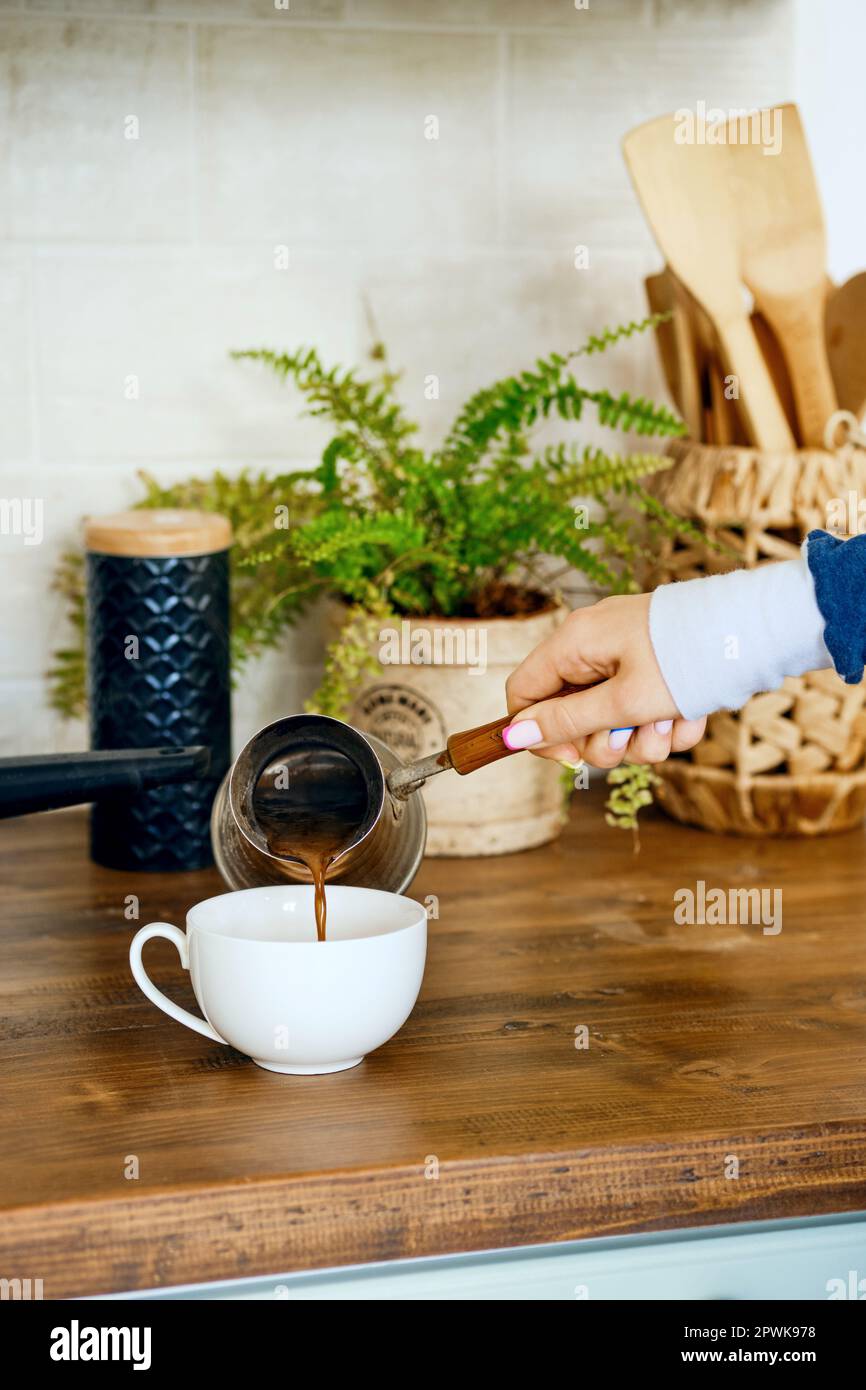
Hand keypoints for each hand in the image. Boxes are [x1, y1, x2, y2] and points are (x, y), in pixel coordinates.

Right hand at [503, 593, 705, 768]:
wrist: (757, 630)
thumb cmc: (687, 659)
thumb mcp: (624, 702)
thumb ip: (567, 722)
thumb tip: (513, 737)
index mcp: (574, 642)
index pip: (523, 693)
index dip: (540, 733)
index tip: (573, 755)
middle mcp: (594, 645)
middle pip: (571, 714)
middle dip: (606, 741)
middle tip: (633, 740)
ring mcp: (626, 655)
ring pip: (613, 719)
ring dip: (642, 737)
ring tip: (672, 724)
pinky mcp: (655, 665)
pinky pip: (644, 709)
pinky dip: (666, 722)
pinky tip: (691, 716)